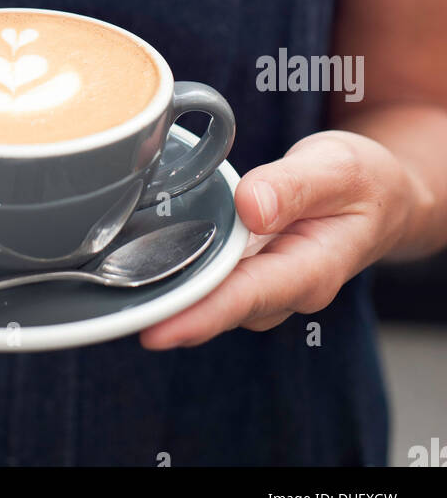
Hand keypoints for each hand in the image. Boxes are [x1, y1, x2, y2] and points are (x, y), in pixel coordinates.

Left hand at [139, 129, 421, 349]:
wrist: (379, 194)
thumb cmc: (361, 182)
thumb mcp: (338, 169)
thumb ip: (294, 186)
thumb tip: (250, 206)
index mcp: (312, 269)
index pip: (250, 296)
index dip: (202, 315)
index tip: (158, 329)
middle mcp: (284, 287)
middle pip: (221, 306)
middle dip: (172, 315)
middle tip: (120, 315)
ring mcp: (265, 282)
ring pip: (212, 295)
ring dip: (171, 295)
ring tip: (119, 288)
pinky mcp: (248, 269)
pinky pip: (211, 278)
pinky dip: (180, 273)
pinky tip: (143, 264)